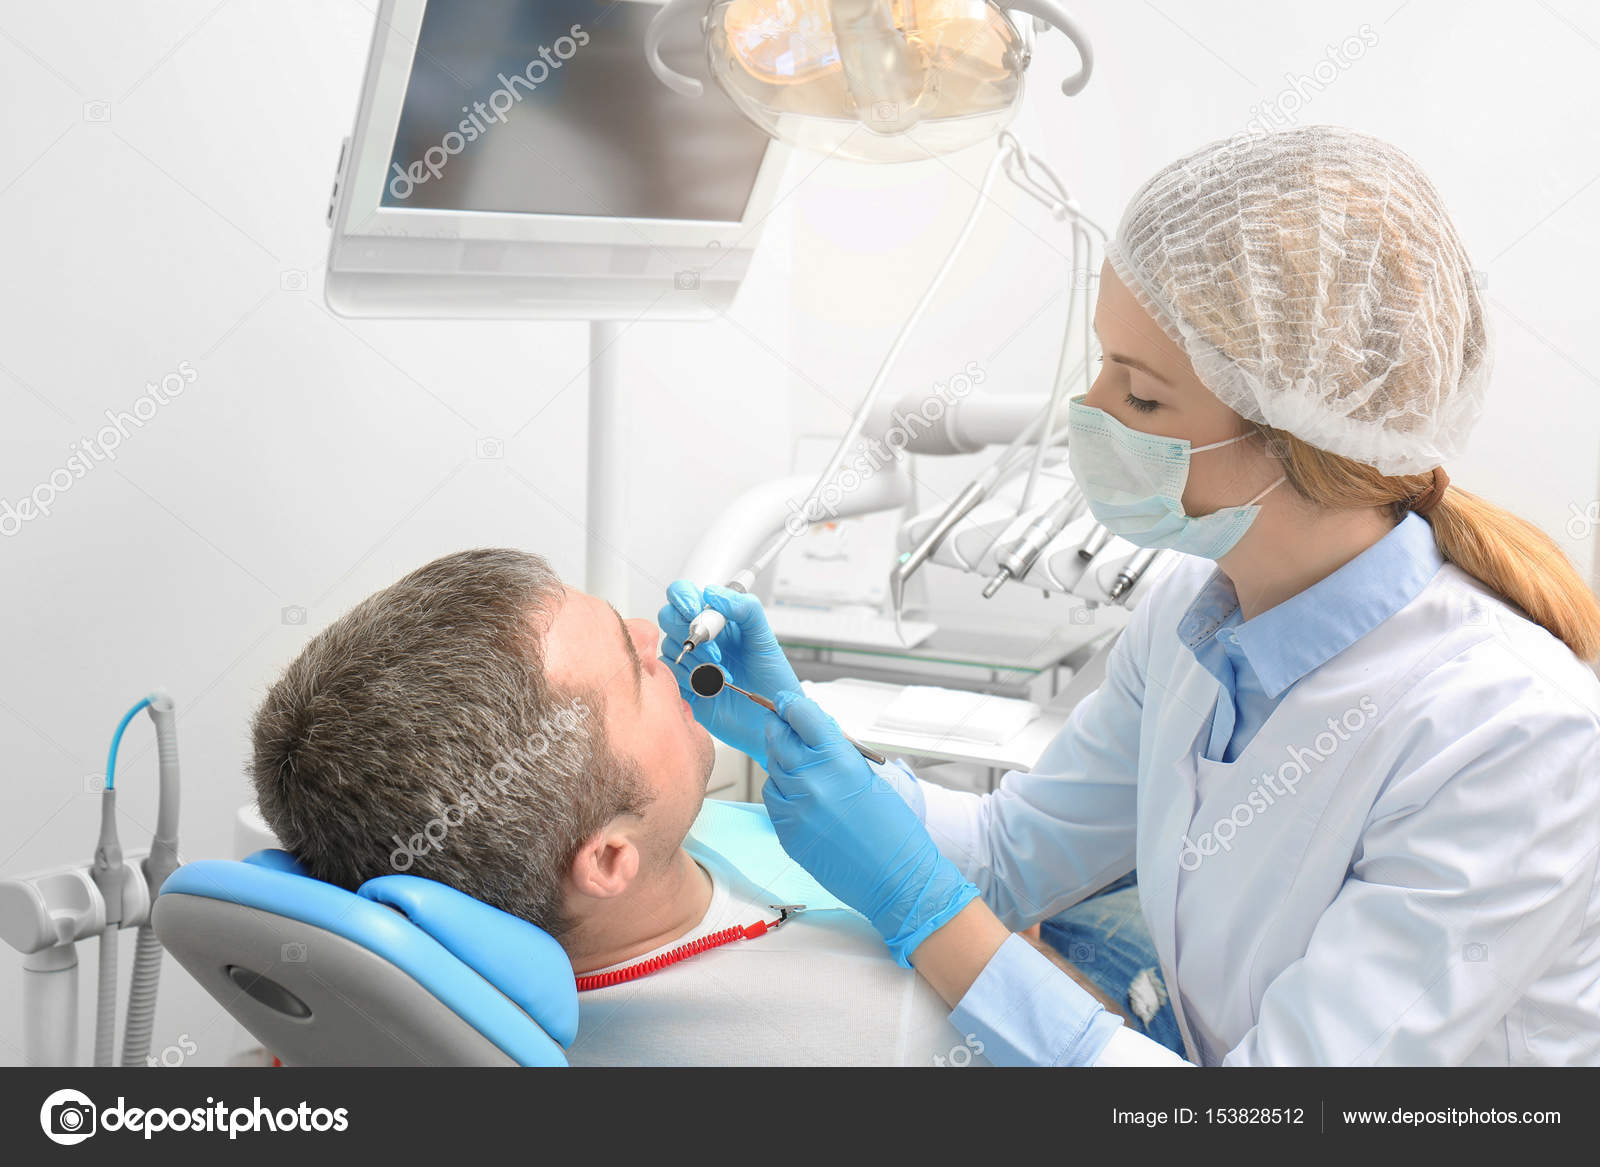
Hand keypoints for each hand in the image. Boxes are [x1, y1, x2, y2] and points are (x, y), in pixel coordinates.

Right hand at [658, 580, 800, 769]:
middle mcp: (700, 638)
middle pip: (668, 618)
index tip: (696, 611)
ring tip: (724, 674)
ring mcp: (690, 661)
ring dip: (697, 660)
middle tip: (716, 650)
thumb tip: (713, 593)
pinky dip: (690, 679)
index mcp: (717, 620)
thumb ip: (745, 608)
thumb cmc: (772, 678)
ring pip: (669, 646)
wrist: (771, 717)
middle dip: (689, 632)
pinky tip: (712, 687)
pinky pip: (669, 674)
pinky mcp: (683, 686)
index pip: (684, 595)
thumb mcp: (763, 638)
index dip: (683, 598)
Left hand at [762, 691, 978, 967]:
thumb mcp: (869, 778)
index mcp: (838, 760)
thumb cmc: (893, 828)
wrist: (896, 878)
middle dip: (779, 730)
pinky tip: (800, 799)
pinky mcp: (787, 832)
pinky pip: (773, 801)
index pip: (801, 717)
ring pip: (772, 771)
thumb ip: (838, 754)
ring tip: (802, 771)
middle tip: (781, 725)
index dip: (791, 705)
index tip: (785, 702)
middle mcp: (811, 780)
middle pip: (778, 739)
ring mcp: (795, 808)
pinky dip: (782, 794)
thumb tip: (815, 732)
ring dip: (782, 764)